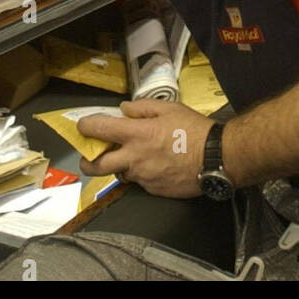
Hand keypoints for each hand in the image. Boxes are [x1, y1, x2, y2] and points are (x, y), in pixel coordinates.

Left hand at [77, 99, 213, 198]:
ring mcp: (143, 177)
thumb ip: (142, 108)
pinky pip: (140, 182)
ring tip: (132, 158)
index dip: (85, 126)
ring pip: (120, 174)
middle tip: (88, 158)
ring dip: (120, 166)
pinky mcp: (153, 190)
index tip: (82, 126)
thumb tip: (123, 109)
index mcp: (136, 134)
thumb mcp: (169, 108)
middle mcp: (134, 158)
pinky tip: (154, 167)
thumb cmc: (194, 129)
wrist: (216, 157)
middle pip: (98, 166)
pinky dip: (141, 174)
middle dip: (87, 162)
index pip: (99, 129)